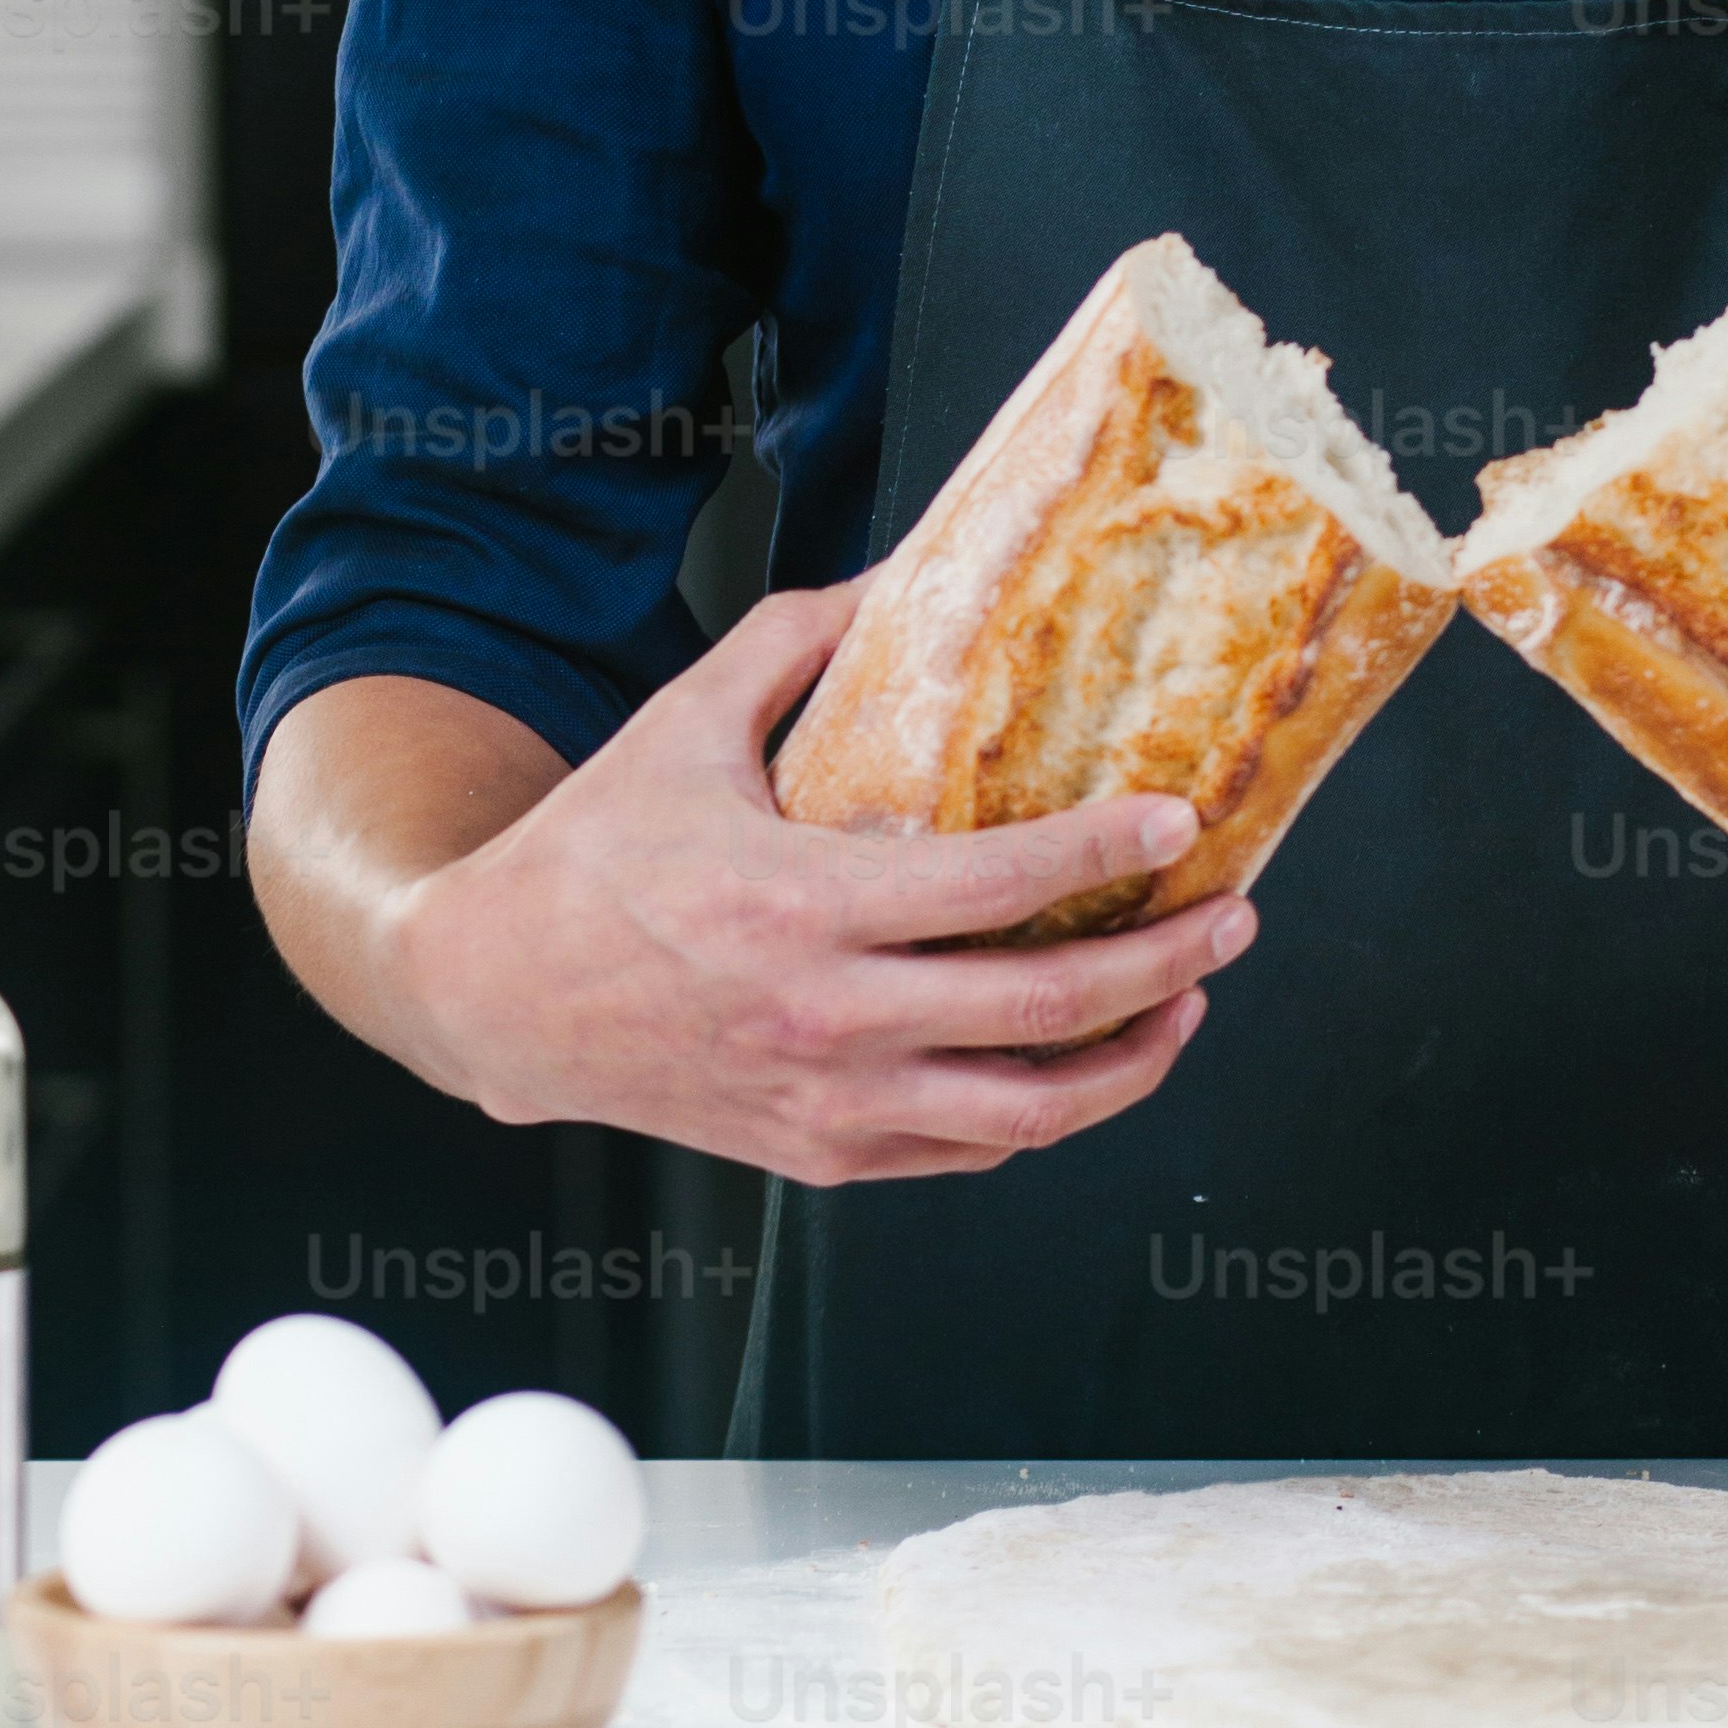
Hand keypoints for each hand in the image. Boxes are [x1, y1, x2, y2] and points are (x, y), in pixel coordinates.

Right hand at [388, 582, 1253, 1184]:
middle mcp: (827, 1020)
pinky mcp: (819, 1156)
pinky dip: (1045, 1112)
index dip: (1108, 851)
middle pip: (1045, 1012)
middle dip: (1167, 963)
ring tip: (1188, 1002)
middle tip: (1231, 914)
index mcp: (801, 905)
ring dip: (1132, 1060)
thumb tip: (906, 572)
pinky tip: (1085, 1059)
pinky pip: (967, 1153)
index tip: (1181, 819)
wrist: (495, 996)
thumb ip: (799, 638)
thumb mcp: (686, 719)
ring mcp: (828, 1105)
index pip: (998, 888)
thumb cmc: (591, 853)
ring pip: (1028, 1115)